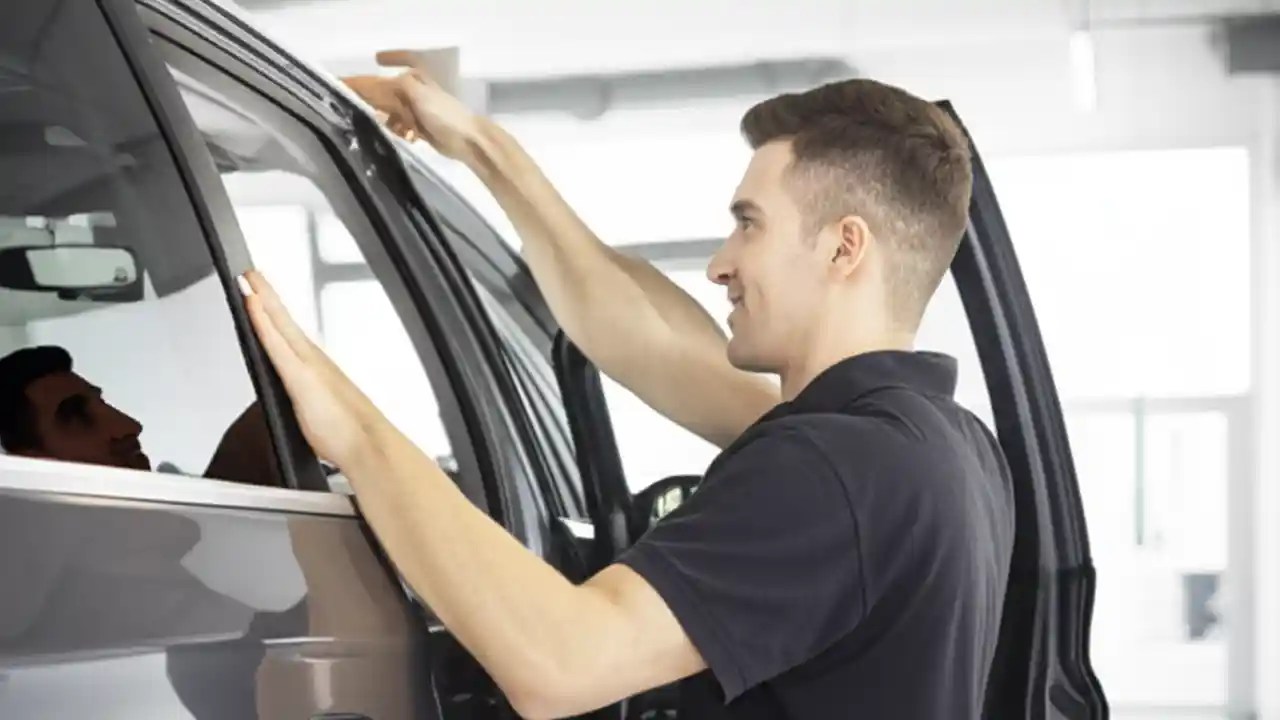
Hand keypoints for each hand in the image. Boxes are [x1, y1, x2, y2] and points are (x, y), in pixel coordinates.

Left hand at [240, 271, 383, 469]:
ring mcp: (305, 365)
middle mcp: (311, 360)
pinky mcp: (299, 376)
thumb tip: (304, 406)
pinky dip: (262, 321)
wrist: (368, 446)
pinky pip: (275, 342)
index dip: (272, 310)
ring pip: (279, 323)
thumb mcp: (320, 416)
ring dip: (263, 298)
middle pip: (283, 319)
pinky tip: (252, 305)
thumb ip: (308, 404)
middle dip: (266, 293)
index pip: (287, 332)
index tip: (260, 291)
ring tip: (248, 278)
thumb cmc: (348, 434)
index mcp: (313, 368)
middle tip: (250, 272)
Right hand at [342, 50, 485, 163]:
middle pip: (393, 91)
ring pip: (395, 110)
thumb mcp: (419, 93)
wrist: (465, 140)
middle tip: (373, 109)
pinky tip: (407, 137)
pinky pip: (402, 126)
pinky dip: (401, 131)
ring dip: (391, 119)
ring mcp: (420, 111)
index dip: (393, 57)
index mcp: (420, 79)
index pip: (406, 61)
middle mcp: (419, 92)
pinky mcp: (421, 128)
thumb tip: (382, 81)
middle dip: (382, 100)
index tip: (377, 58)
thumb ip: (399, 84)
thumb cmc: (443, 114)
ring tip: (396, 127)